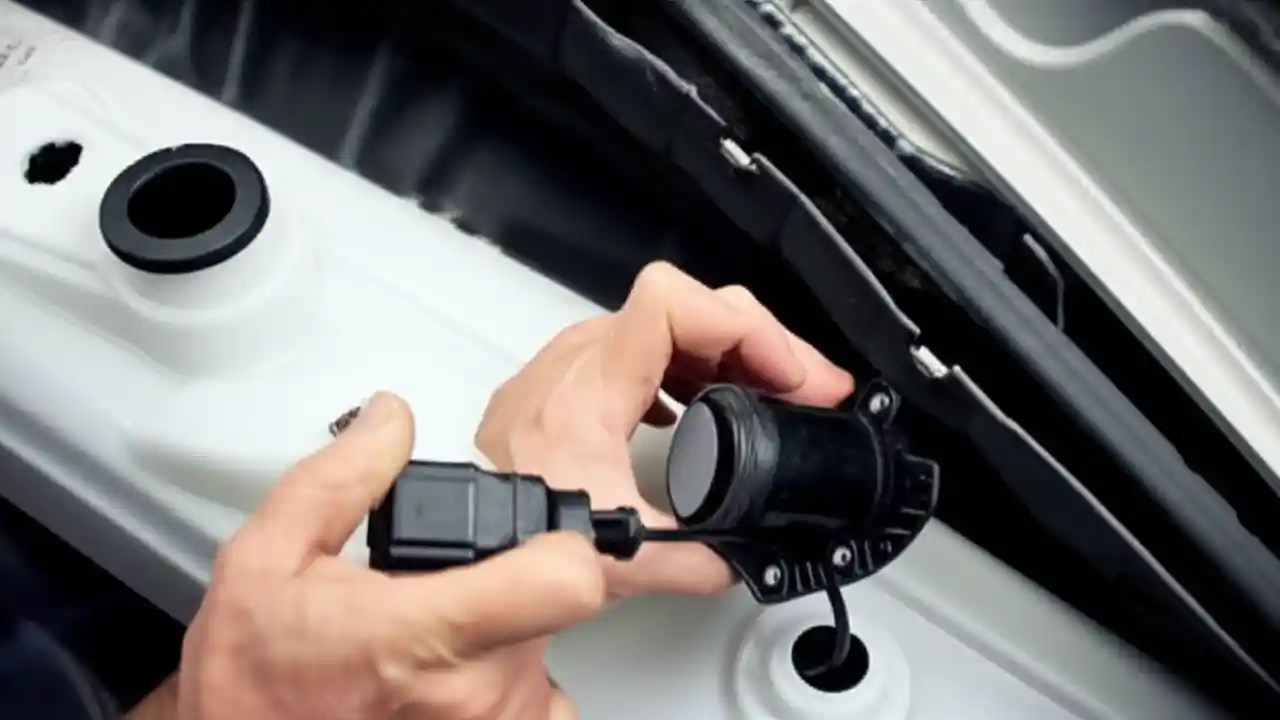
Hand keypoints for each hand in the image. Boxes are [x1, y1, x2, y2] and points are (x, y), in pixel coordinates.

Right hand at [129, 393, 604, 719]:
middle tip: (436, 596)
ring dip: (501, 641)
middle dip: (501, 586)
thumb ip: (340, 480)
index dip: (561, 545)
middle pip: (549, 605)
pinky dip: (503, 688)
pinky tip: (445, 683)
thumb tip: (392, 422)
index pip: (566, 582)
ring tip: (432, 649)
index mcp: (428, 633)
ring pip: (543, 653)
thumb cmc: (251, 688)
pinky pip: (539, 702)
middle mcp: (479, 692)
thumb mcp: (264, 561)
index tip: (532, 538)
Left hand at [475, 262, 853, 597]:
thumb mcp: (619, 555)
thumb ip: (692, 559)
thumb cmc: (514, 536)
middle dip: (759, 341)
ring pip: (663, 321)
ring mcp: (567, 368)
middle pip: (684, 308)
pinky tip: (704, 396)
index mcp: (587, 392)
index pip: (669, 304)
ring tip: (770, 387)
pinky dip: (688, 364)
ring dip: (727, 351)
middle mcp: (573, 365)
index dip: (740, 324)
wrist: (461, 541)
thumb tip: (738, 558)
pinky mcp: (564, 383)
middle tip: (805, 384)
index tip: (781, 370)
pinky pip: (638, 343)